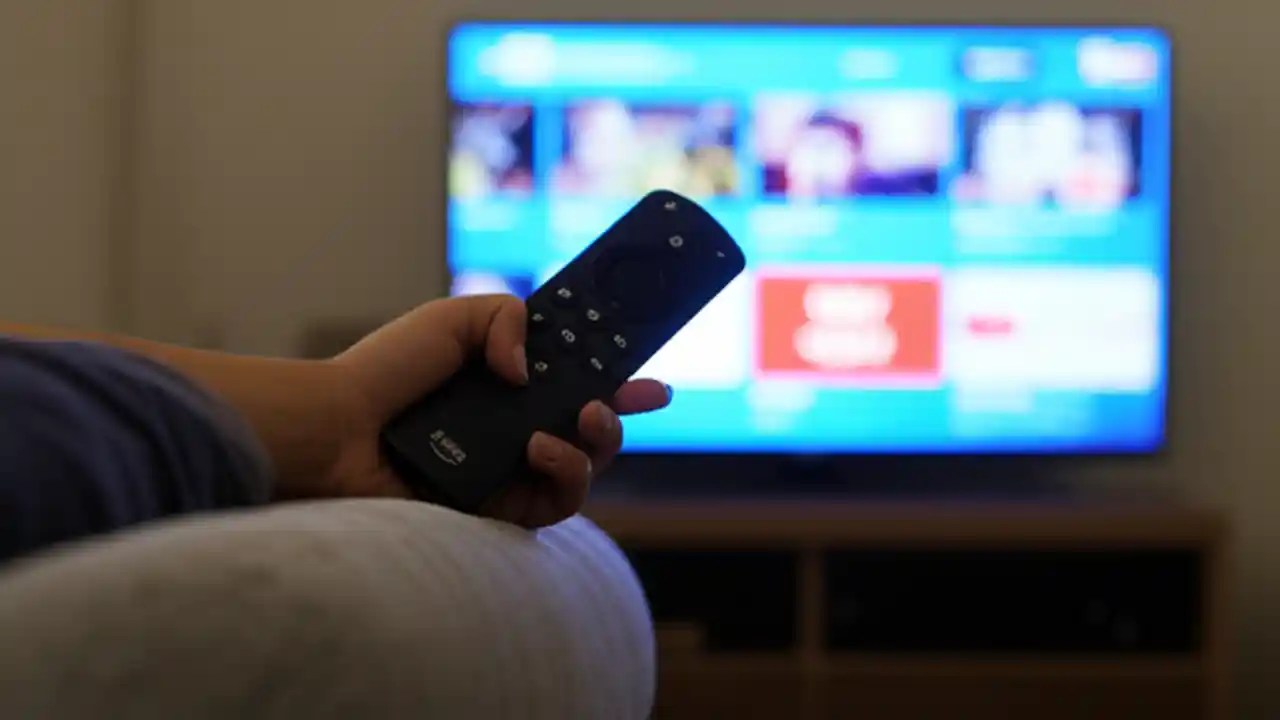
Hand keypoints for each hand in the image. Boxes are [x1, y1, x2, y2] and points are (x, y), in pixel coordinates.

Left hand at [324, 294, 670, 527]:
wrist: (337, 429)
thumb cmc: (383, 373)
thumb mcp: (452, 317)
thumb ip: (506, 318)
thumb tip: (531, 371)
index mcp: (507, 383)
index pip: (575, 380)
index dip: (618, 376)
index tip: (649, 373)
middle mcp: (513, 428)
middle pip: (593, 426)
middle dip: (623, 410)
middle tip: (631, 395)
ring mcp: (509, 471)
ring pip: (587, 467)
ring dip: (601, 441)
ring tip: (583, 418)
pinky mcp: (499, 509)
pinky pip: (558, 503)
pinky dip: (564, 473)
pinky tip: (539, 448)